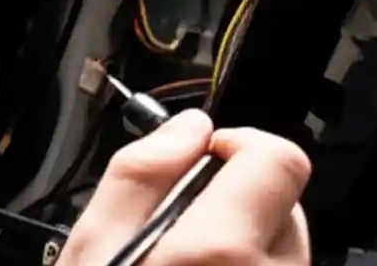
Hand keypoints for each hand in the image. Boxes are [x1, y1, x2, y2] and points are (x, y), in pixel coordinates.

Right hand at [57, 109, 310, 265]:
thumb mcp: (92, 246)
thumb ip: (139, 176)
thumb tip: (188, 127)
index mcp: (221, 250)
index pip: (279, 158)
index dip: (236, 146)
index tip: (200, 163)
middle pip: (283, 201)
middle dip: (236, 201)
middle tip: (179, 233)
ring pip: (282, 245)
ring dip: (244, 243)